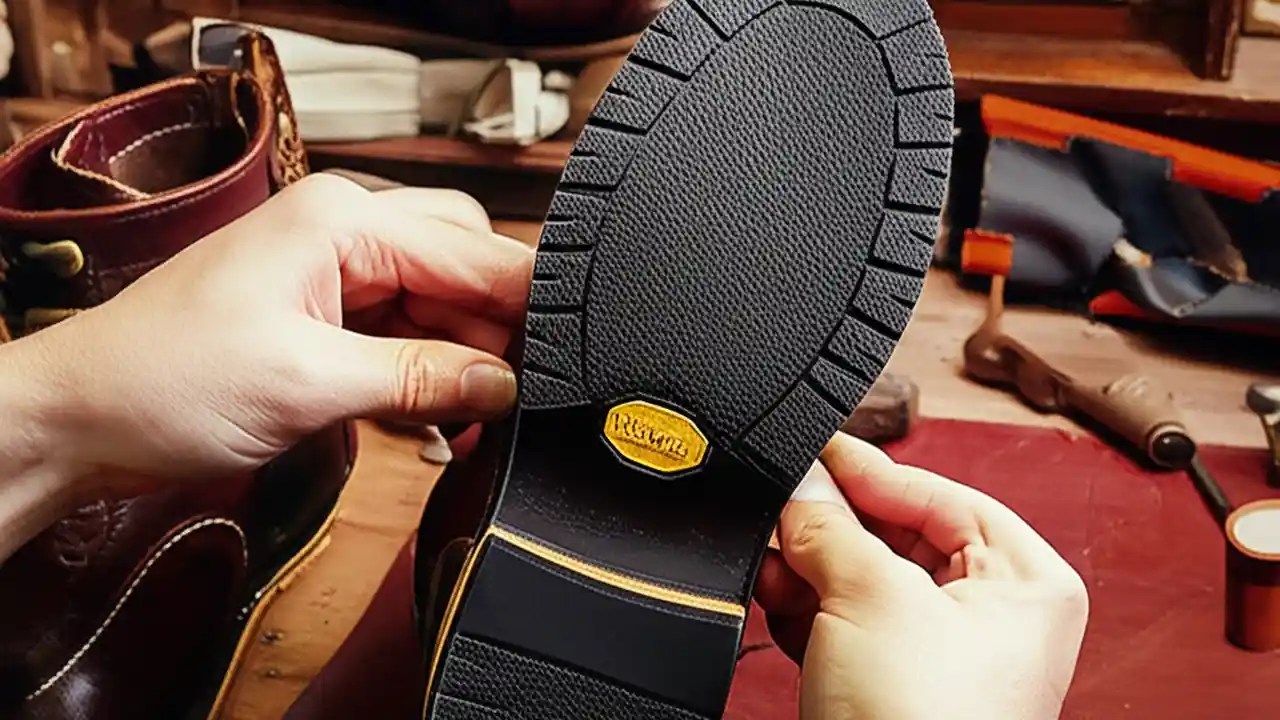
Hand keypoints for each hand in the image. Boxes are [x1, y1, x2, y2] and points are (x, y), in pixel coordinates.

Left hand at [4, 173, 533, 498]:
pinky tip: (440, 419)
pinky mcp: (325, 321)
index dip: (526, 305)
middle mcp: (345, 236)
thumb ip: (420, 377)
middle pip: (465, 268)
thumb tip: (504, 384)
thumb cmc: (163, 380)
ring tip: (478, 420)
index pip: (472, 249)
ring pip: (438, 307)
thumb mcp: (307, 383)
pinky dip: (426, 377)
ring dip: (461, 362)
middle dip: (496, 332)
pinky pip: (404, 338)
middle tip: (517, 397)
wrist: (82, 421)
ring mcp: (334, 278)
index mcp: (342, 221)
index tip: (566, 358)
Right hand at [755, 433, 1087, 719]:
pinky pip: (846, 623)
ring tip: (774, 559)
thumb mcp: (874, 597)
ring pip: (864, 580)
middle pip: (898, 536)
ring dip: (811, 567)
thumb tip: (800, 486)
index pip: (943, 495)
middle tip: (784, 506)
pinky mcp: (891, 686)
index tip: (818, 450)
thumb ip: (830, 528)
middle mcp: (990, 615)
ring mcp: (939, 656)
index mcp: (1025, 582)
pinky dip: (807, 608)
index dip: (874, 470)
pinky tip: (775, 597)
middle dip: (833, 525)